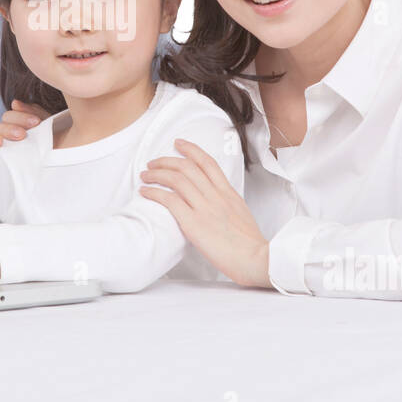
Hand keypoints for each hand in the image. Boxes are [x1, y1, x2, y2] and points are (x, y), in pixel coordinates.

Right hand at [0, 100, 48, 151]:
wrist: (56, 162)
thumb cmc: (50, 143)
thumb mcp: (45, 126)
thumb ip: (32, 111)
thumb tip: (14, 103)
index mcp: (14, 124)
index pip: (9, 116)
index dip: (21, 117)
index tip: (36, 122)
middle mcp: (3, 134)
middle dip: (9, 129)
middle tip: (22, 135)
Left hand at [138, 138, 269, 287]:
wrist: (256, 258)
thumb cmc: (250, 244)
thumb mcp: (241, 214)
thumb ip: (227, 203)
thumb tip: (215, 202)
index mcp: (228, 193)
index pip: (208, 163)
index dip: (191, 149)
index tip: (179, 143)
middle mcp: (216, 196)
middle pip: (187, 167)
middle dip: (166, 161)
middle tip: (153, 162)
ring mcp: (205, 208)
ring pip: (176, 180)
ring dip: (157, 174)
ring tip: (145, 175)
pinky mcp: (194, 223)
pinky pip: (170, 201)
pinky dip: (155, 193)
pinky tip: (145, 192)